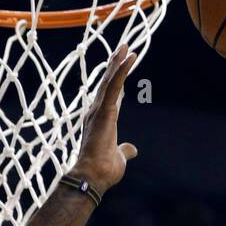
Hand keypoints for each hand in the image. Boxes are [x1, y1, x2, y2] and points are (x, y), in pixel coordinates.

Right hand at [72, 45, 138, 195]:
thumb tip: (133, 150)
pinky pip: (115, 85)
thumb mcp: (119, 157)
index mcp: (101, 121)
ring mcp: (99, 111)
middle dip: (115, 64)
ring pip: (110, 80)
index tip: (121, 66)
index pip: (111, 96)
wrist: (91, 178)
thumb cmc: (102, 171)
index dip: (117, 80)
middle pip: (108, 83)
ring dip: (118, 62)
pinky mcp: (105, 111)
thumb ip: (124, 149)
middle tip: (122, 48)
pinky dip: (122, 70)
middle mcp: (97, 112)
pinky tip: (130, 57)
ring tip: (126, 46)